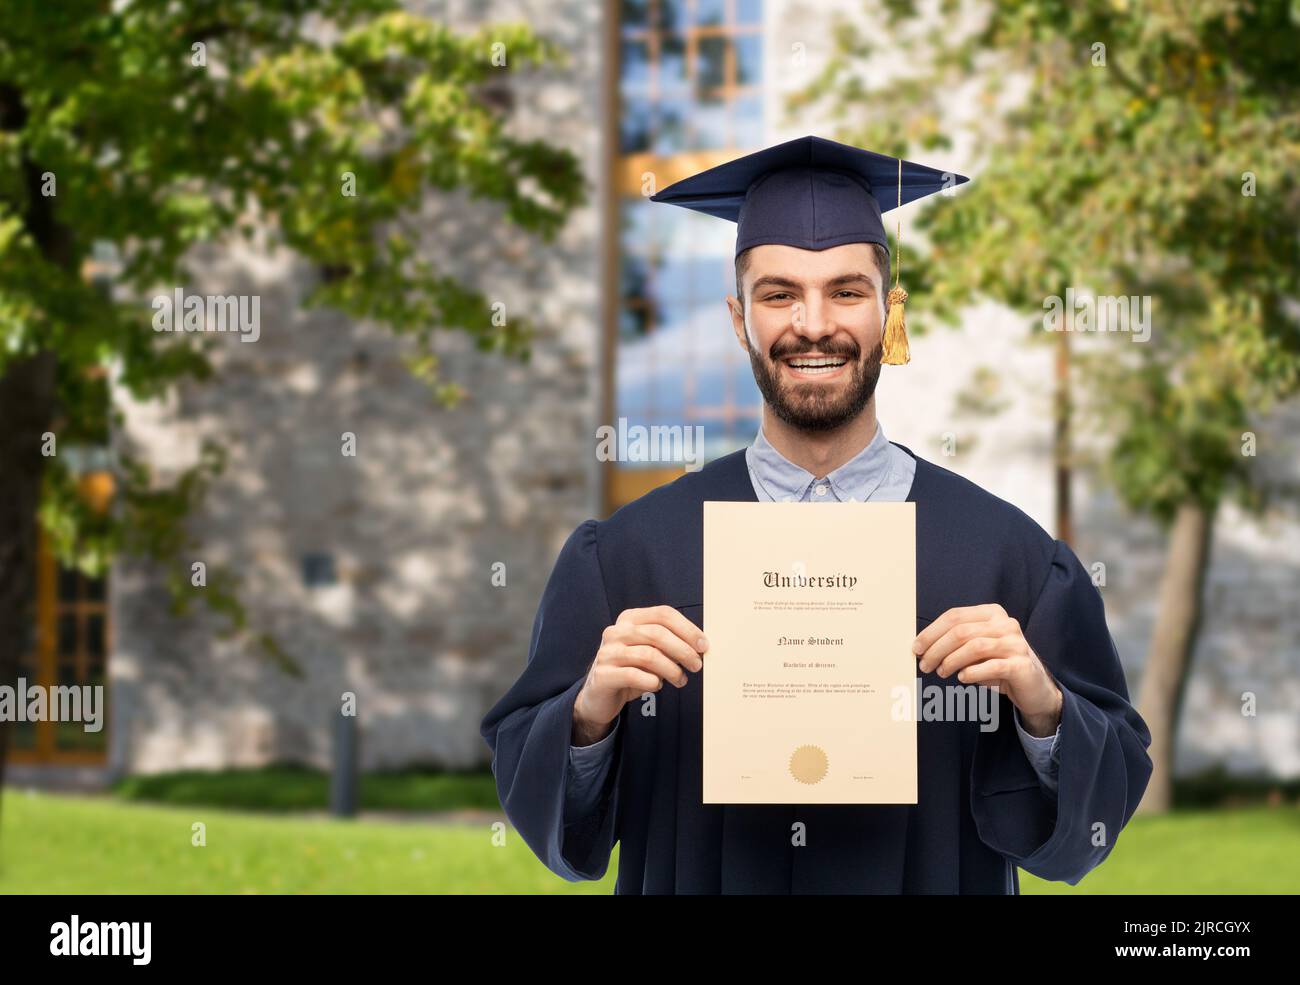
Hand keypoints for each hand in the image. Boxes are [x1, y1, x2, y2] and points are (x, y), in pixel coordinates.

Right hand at [572, 605, 707, 744]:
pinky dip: (652, 682)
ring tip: (680, 680)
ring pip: (649, 656)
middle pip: (658, 633)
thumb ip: (668, 644)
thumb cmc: (630, 670)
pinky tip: (656, 685)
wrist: (599, 695)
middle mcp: (616, 631)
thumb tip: (699, 646)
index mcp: (629, 619)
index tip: (703, 645)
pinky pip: (635, 676)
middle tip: (696, 665)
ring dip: (672, 670)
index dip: (687, 628)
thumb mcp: (649, 651)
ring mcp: (607, 652)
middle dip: (683, 650)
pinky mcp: (603, 674)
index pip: (663, 614)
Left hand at [912, 603, 1061, 735]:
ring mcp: (1016, 644)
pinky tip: (962, 678)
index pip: (955, 616)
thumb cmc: (999, 665)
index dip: (931, 632)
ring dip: (951, 661)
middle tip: (925, 665)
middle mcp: (1006, 624)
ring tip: (942, 673)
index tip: (916, 648)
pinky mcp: (1022, 665)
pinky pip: (991, 666)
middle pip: (962, 631)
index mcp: (992, 613)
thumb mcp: (977, 649)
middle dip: (937, 649)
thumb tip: (923, 647)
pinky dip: (972, 672)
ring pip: (974, 647)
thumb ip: (956, 643)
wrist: (1034, 687)